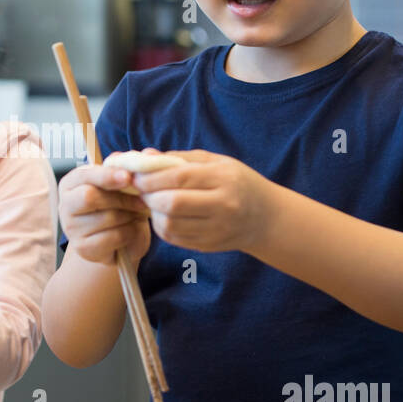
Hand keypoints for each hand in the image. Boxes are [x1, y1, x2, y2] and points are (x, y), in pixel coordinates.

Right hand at [57, 162, 151, 265]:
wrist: (118, 242)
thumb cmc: (117, 207)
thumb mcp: (120, 186)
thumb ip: (123, 169)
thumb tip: (127, 155)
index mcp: (70, 184)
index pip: (84, 176)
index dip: (106, 175)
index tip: (128, 177)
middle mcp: (64, 206)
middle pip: (89, 196)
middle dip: (121, 198)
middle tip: (142, 200)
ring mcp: (71, 229)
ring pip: (105, 217)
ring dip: (129, 215)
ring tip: (139, 214)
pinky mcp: (83, 248)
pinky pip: (112, 236)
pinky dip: (129, 232)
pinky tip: (132, 229)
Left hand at [130, 149, 269, 252]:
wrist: (265, 217)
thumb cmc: (236, 182)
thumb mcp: (215, 162)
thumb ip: (180, 158)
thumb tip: (145, 155)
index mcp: (224, 179)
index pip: (178, 178)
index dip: (151, 177)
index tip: (137, 175)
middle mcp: (223, 205)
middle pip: (171, 204)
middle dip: (148, 196)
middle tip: (141, 189)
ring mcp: (217, 229)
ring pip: (170, 225)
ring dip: (152, 213)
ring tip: (152, 202)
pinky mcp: (209, 246)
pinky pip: (175, 238)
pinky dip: (162, 227)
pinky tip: (163, 216)